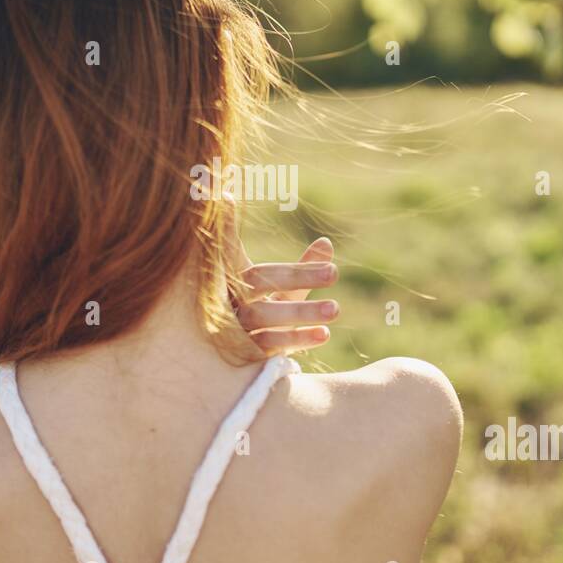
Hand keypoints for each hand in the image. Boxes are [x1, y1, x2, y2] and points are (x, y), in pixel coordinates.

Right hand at [227, 227, 339, 355]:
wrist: (240, 366)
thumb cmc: (264, 316)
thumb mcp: (282, 292)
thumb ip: (303, 270)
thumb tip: (327, 244)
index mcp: (234, 278)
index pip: (230, 248)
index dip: (226, 226)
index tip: (227, 197)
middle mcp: (230, 300)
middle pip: (260, 282)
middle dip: (298, 275)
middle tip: (334, 273)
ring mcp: (236, 328)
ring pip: (266, 317)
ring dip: (302, 312)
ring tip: (336, 308)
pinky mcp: (246, 354)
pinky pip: (272, 344)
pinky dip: (299, 339)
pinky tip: (324, 334)